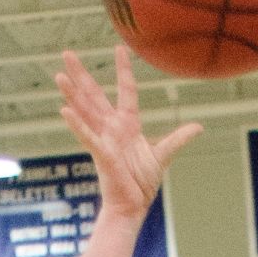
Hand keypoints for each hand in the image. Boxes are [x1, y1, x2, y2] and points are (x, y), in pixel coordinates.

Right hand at [56, 46, 201, 220]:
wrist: (132, 207)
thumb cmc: (142, 183)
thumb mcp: (162, 156)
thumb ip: (177, 139)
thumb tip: (198, 127)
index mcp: (127, 125)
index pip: (125, 91)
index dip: (123, 71)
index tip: (119, 49)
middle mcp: (112, 128)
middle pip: (94, 96)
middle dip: (81, 75)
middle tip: (66, 53)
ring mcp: (104, 140)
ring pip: (85, 111)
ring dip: (72, 94)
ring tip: (59, 75)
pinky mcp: (101, 155)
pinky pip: (88, 136)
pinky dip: (77, 124)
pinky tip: (64, 110)